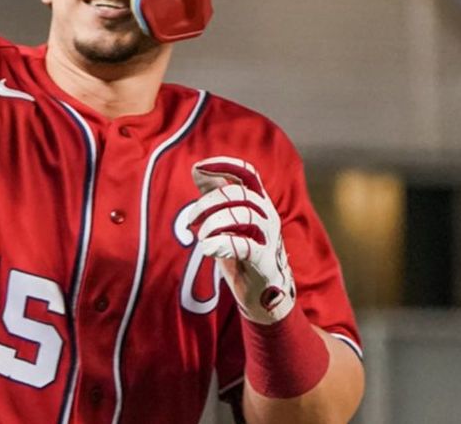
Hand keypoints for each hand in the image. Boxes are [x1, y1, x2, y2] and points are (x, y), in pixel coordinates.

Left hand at [186, 156, 295, 324]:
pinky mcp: (266, 261)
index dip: (224, 165)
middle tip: (190, 220)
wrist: (262, 295)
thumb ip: (215, 196)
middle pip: (239, 193)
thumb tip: (197, 169)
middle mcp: (267, 215)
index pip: (247, 172)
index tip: (198, 168)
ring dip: (214, 223)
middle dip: (208, 202)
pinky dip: (222, 244)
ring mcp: (269, 237)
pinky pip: (246, 246)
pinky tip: (207, 248)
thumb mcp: (226, 220)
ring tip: (200, 237)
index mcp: (258, 202)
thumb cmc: (241, 253)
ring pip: (244, 215)